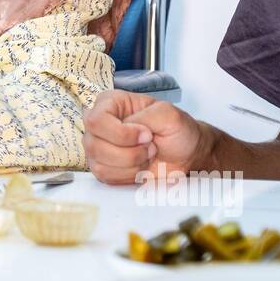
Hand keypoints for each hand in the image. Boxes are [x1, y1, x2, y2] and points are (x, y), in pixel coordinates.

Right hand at [82, 89, 205, 184]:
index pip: (96, 120)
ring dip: (131, 164)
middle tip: (150, 145)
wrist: (184, 154)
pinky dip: (129, 175)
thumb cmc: (176, 131)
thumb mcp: (168, 114)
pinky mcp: (102, 167)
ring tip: (147, 154)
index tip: (146, 134)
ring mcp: (97, 146)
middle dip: (130, 152)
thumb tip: (126, 128)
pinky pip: (106, 177)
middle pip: (95, 145)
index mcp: (110, 103)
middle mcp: (99, 124)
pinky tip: (140, 165)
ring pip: (100, 164)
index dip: (121, 133)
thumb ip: (145, 116)